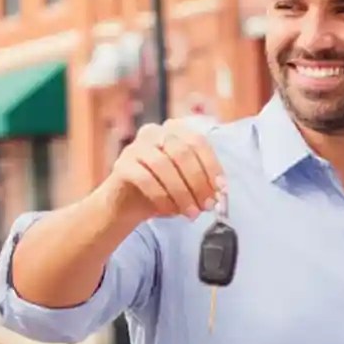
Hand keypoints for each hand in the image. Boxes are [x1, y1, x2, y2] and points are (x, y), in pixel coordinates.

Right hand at [99, 119, 225, 221]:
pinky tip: (170, 211)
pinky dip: (162, 197)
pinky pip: (145, 179)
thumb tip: (219, 193)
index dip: (212, 166)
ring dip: (182, 193)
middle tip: (206, 206)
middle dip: (198, 182)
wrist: (126, 204)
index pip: (198, 142)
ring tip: (191, 213)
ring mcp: (136, 146)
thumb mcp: (188, 183)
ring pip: (164, 165)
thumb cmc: (163, 190)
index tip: (221, 190)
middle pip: (183, 152)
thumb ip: (203, 182)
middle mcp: (155, 131)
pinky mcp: (122, 164)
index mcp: (175, 130)